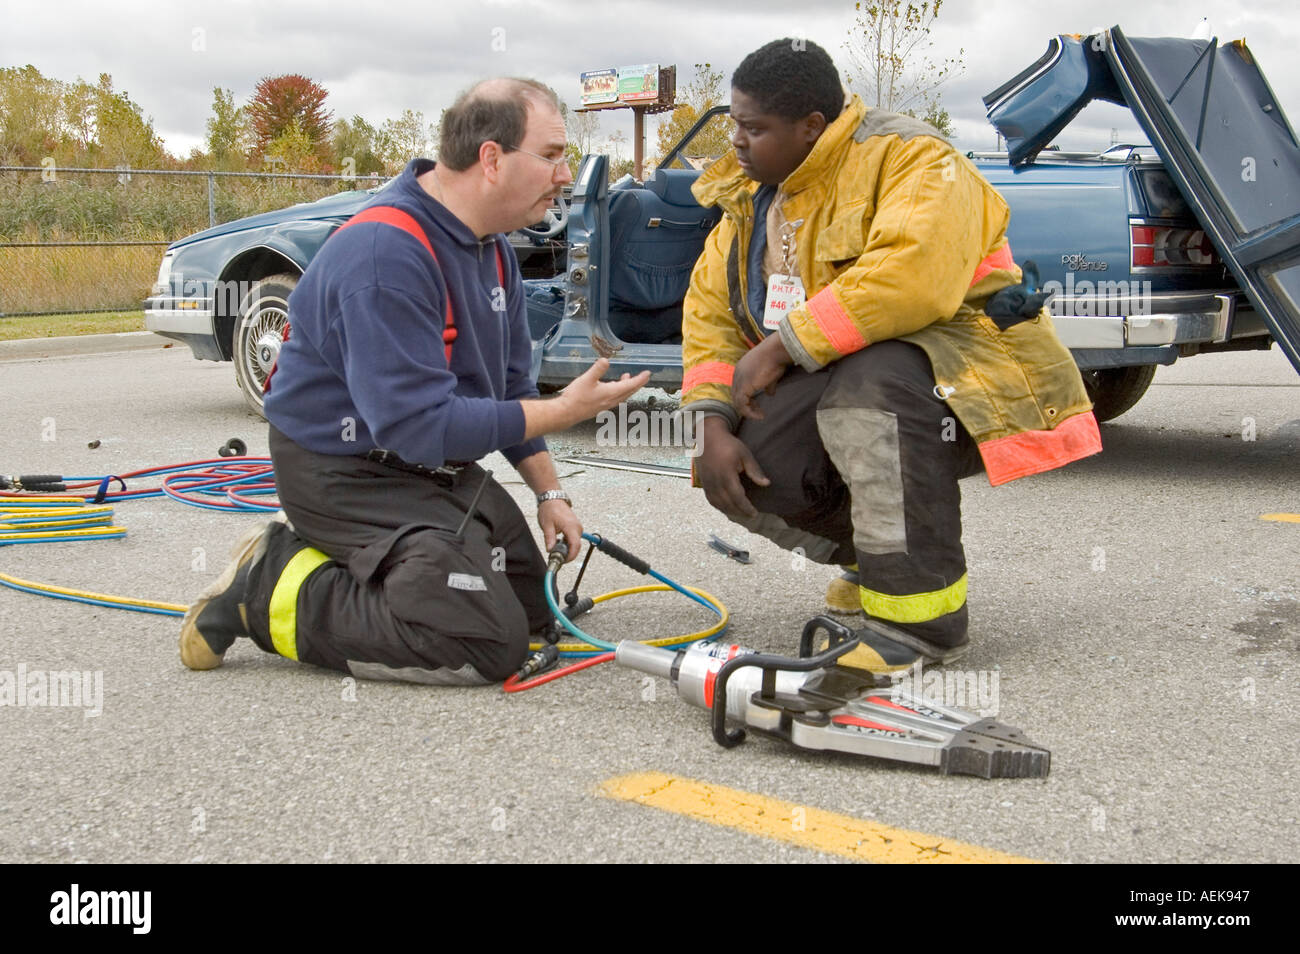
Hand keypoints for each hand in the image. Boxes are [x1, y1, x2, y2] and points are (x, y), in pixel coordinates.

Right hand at [522, 358, 650, 439]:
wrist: (567, 413)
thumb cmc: (576, 397)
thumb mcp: (587, 379)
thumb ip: (598, 369)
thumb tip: (606, 360)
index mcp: (611, 392)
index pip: (630, 385)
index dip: (640, 379)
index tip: (648, 373)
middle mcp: (612, 400)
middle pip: (629, 391)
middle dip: (637, 383)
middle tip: (644, 376)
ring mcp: (606, 405)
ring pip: (623, 395)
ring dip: (627, 387)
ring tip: (627, 377)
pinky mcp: (601, 407)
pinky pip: (615, 398)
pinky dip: (619, 391)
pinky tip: (612, 387)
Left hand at [539, 499, 581, 561]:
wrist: (552, 498)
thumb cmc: (549, 509)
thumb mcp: (547, 525)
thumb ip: (550, 539)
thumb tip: (550, 550)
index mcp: (571, 527)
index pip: (575, 546)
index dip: (570, 556)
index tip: (563, 561)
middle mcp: (577, 527)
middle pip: (576, 546)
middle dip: (568, 554)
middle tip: (556, 557)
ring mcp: (577, 527)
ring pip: (575, 543)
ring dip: (567, 549)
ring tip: (555, 549)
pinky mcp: (575, 527)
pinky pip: (574, 539)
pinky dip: (568, 543)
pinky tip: (559, 543)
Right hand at [695, 416, 768, 519]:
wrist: (707, 437)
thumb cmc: (728, 444)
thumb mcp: (744, 454)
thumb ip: (754, 470)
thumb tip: (766, 484)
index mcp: (726, 475)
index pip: (737, 498)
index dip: (746, 508)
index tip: (755, 513)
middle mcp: (715, 482)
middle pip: (728, 504)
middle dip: (740, 512)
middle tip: (750, 516)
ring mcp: (708, 484)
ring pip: (718, 504)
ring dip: (730, 512)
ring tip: (741, 514)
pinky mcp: (704, 483)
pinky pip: (711, 500)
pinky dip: (720, 507)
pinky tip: (727, 508)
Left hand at [731, 334, 792, 419]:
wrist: (775, 351)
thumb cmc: (775, 358)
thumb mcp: (771, 373)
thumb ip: (768, 384)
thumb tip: (770, 394)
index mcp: (741, 369)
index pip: (739, 387)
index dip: (746, 397)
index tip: (756, 405)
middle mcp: (737, 375)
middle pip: (736, 395)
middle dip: (746, 405)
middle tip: (757, 412)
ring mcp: (739, 381)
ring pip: (737, 402)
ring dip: (748, 412)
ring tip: (760, 416)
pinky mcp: (744, 387)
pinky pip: (742, 405)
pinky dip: (749, 413)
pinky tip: (760, 416)